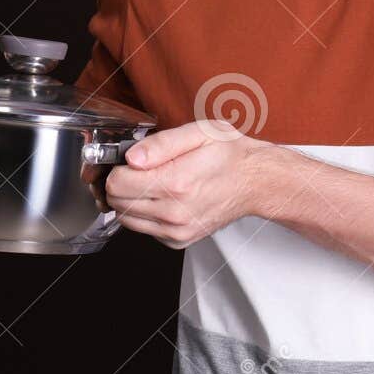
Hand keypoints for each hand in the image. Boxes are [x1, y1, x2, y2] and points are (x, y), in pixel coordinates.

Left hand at [93, 121, 271, 248]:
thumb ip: (162, 143)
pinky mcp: (178, 240)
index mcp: (176, 183)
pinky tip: (164, 198)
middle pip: (117, 202)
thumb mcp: (199, 133)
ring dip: (131, 201)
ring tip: (153, 183)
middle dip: (122, 184)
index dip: (119, 167)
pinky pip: (144, 229)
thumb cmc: (230, 155)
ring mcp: (176, 230)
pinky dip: (145, 214)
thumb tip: (132, 157)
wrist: (256, 182)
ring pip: (126, 219)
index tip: (132, 161)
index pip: (117, 183)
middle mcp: (174, 212)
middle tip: (142, 170)